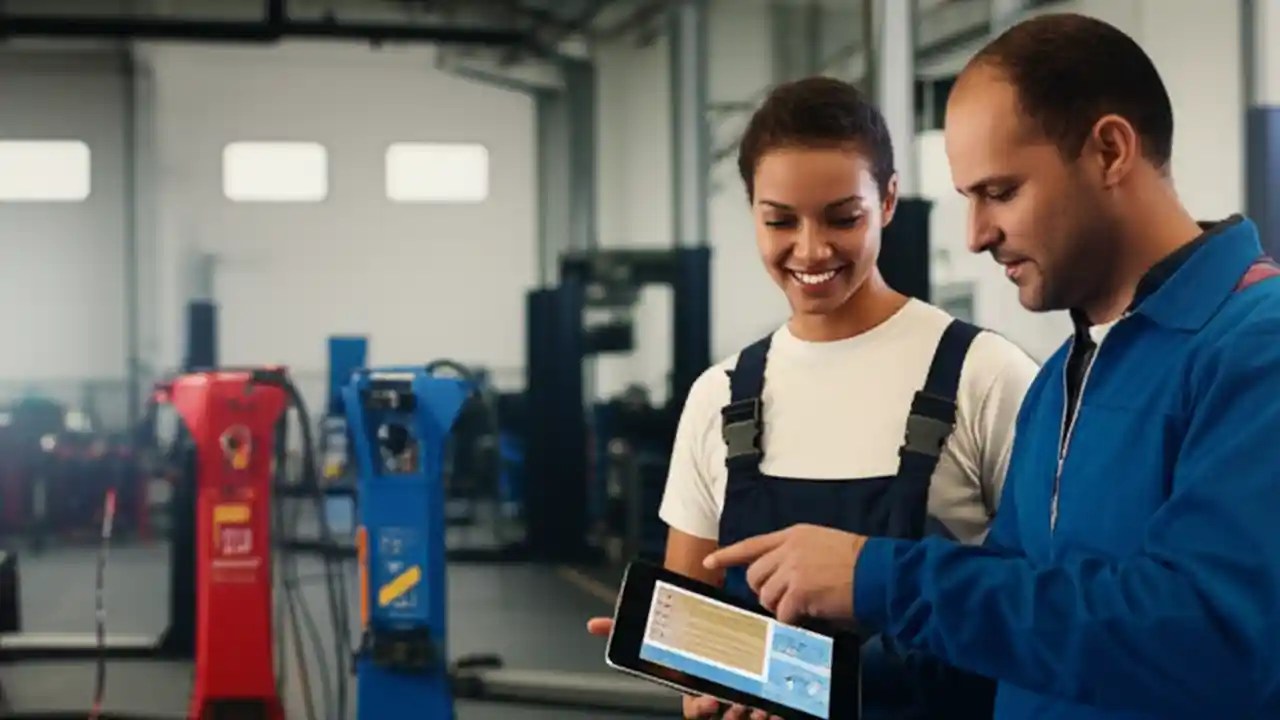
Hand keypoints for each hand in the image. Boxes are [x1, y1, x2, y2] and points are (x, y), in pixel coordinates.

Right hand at [586, 618, 780, 718]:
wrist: (718, 623)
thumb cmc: (691, 635)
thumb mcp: (662, 632)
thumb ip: (624, 629)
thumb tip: (592, 626)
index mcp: (694, 686)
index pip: (695, 708)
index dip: (703, 706)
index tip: (711, 697)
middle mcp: (717, 694)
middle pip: (725, 714)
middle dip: (733, 712)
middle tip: (742, 701)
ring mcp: (740, 697)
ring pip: (748, 714)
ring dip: (756, 710)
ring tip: (765, 700)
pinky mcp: (764, 692)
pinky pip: (772, 707)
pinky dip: (777, 706)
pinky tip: (781, 699)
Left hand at [703, 524, 866, 623]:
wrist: (879, 572)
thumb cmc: (859, 563)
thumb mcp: (823, 546)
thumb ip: (797, 559)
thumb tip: (783, 584)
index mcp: (794, 535)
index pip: (752, 545)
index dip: (728, 555)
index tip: (710, 562)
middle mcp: (788, 549)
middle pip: (755, 575)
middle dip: (764, 592)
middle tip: (784, 602)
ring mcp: (792, 569)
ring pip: (766, 596)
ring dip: (781, 607)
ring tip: (803, 607)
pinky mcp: (799, 590)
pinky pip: (784, 613)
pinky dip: (794, 620)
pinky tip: (810, 615)